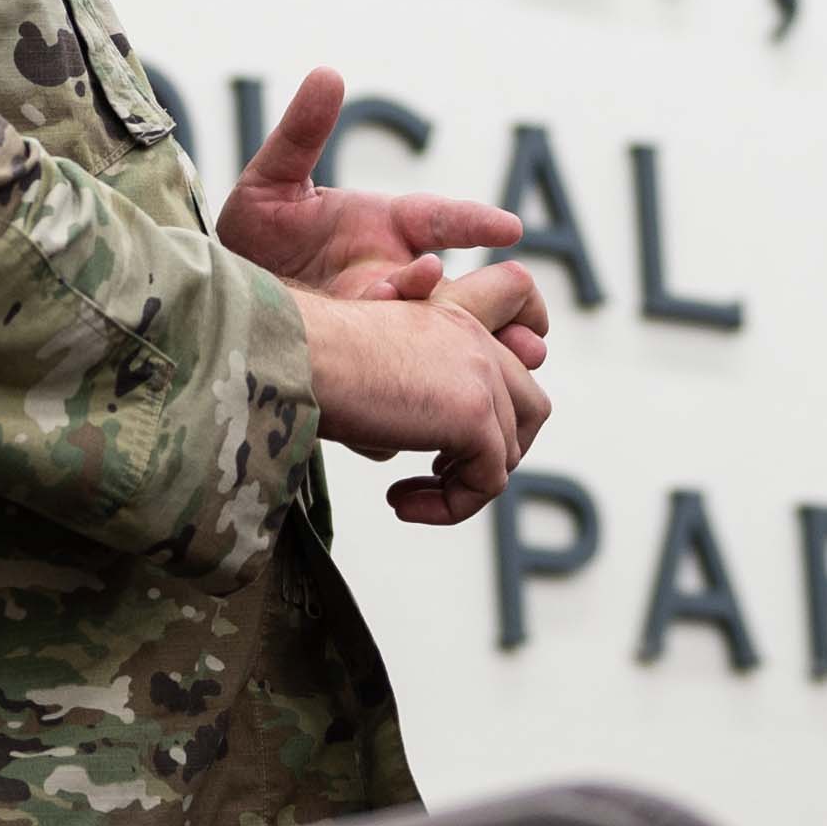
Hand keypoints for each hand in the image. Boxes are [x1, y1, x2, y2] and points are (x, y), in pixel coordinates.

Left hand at [222, 69, 550, 361]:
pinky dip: (421, 383)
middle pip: (462, 289)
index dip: (472, 223)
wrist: (226, 302)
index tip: (511, 229)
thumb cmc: (253, 236)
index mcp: (386, 225)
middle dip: (502, 303)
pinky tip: (435, 399)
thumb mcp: (271, 183)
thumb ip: (301, 134)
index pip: (439, 218)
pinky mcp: (372, 364)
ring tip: (522, 355)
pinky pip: (403, 375)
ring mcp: (389, 323)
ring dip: (481, 346)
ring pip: (444, 336)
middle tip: (535, 320)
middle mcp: (398, 275)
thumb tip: (327, 73)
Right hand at [299, 282, 549, 527]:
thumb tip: (403, 453)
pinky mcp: (473, 415)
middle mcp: (478, 342)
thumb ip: (406, 396)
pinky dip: (451, 506)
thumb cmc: (308, 362)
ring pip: (508, 452)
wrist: (296, 353)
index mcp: (455, 319)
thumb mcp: (370, 369)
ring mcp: (482, 376)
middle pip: (529, 411)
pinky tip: (400, 503)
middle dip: (494, 454)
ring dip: (462, 487)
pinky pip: (488, 481)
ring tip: (408, 498)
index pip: (513, 363)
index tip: (450, 445)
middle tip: (439, 476)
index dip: (501, 409)